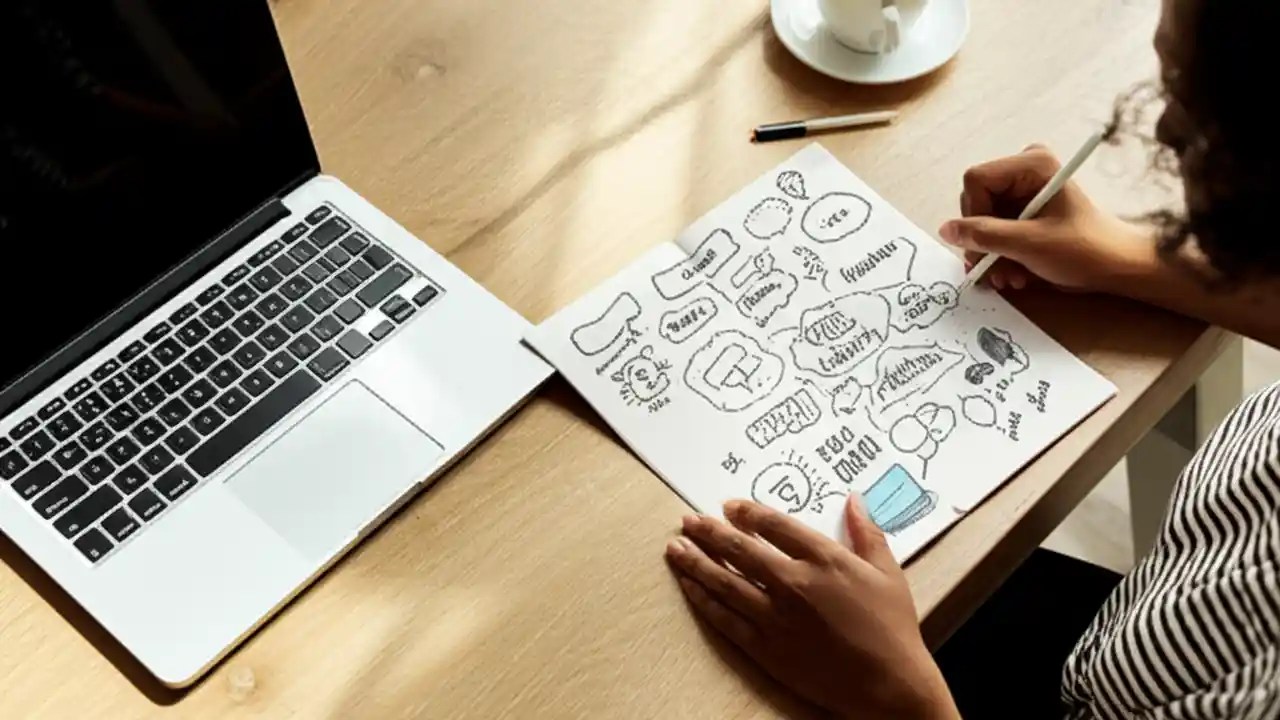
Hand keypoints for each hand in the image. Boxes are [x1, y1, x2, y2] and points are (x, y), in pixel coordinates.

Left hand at [665, 497, 958, 719]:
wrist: (889, 685)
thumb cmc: (894, 628)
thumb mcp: (887, 572)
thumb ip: (867, 532)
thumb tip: (854, 498)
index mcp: (825, 559)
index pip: (775, 526)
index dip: (748, 513)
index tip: (730, 506)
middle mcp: (794, 583)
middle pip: (740, 549)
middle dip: (709, 532)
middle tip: (688, 520)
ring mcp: (777, 616)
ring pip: (725, 582)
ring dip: (696, 562)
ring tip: (675, 547)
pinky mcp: (767, 648)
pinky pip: (727, 619)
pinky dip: (704, 600)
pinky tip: (688, 587)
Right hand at [938, 144, 1151, 291]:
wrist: (1115, 267)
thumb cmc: (1083, 249)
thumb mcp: (1030, 244)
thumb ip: (985, 235)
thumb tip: (945, 230)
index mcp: (1031, 165)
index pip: (976, 181)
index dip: (974, 215)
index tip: (988, 247)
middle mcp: (1023, 172)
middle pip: (976, 202)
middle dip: (983, 241)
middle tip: (997, 272)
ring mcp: (1022, 191)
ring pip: (982, 221)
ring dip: (991, 255)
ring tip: (1008, 279)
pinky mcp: (1023, 210)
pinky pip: (994, 230)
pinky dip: (999, 255)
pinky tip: (1014, 274)